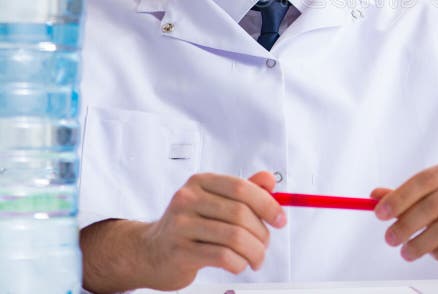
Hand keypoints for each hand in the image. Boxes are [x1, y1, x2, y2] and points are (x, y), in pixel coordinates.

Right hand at [139, 171, 284, 289]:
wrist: (149, 252)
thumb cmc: (188, 226)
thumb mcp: (213, 201)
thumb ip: (243, 190)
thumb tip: (270, 180)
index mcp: (201, 182)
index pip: (241, 187)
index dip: (267, 203)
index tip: (280, 219)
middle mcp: (188, 199)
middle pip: (239, 213)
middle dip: (261, 232)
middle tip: (266, 244)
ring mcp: (181, 225)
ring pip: (234, 237)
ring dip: (254, 251)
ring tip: (256, 258)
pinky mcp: (180, 250)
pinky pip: (222, 256)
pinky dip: (239, 262)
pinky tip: (239, 264)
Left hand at [371, 156, 437, 271]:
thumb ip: (409, 195)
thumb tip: (375, 196)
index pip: (427, 178)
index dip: (400, 196)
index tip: (380, 213)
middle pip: (435, 203)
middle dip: (406, 223)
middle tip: (390, 238)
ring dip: (420, 243)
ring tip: (408, 251)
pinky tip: (434, 253)